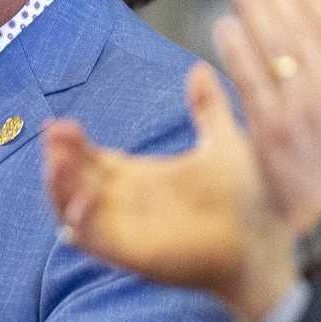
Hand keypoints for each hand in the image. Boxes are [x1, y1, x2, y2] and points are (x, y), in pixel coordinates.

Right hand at [43, 61, 299, 321]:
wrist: (266, 240)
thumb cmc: (247, 199)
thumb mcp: (223, 141)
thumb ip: (207, 107)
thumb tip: (199, 67)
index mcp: (143, 178)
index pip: (94, 159)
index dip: (72, 144)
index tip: (58, 123)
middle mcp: (128, 204)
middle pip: (76, 181)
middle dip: (59, 159)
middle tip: (54, 133)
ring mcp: (127, 229)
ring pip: (73, 210)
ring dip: (60, 186)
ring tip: (56, 161)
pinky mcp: (131, 254)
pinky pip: (92, 239)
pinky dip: (81, 218)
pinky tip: (86, 194)